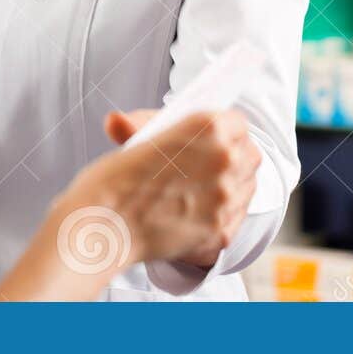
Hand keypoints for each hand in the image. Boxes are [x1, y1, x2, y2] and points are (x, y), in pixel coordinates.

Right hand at [0, 110, 261, 300]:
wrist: (103, 230)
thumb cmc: (114, 180)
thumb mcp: (132, 140)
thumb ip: (141, 126)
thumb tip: (120, 121)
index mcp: (208, 128)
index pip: (237, 122)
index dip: (222, 129)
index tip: (209, 136)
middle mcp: (224, 161)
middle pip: (249, 154)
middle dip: (233, 156)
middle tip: (207, 162)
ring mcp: (225, 199)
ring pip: (247, 186)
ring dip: (232, 184)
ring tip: (201, 187)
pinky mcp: (221, 232)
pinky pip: (235, 217)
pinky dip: (223, 213)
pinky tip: (198, 210)